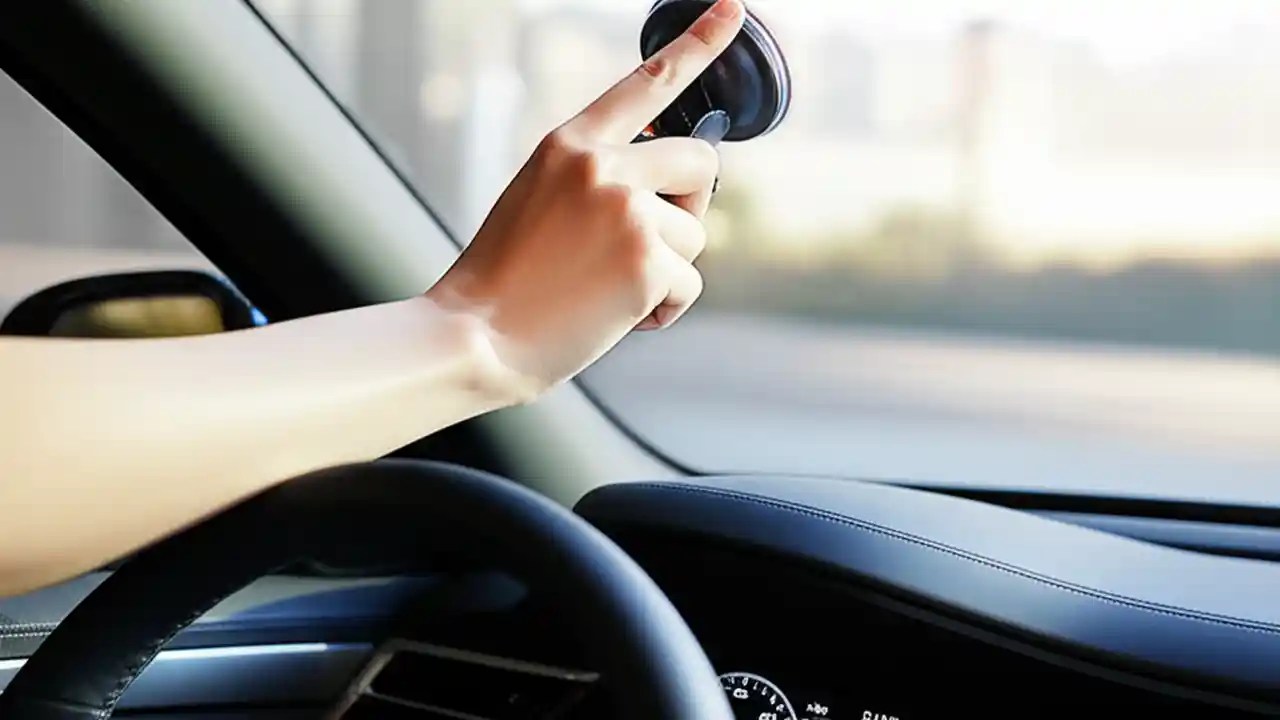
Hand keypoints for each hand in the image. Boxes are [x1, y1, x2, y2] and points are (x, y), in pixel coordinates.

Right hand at [427, 0, 744, 399]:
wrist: (473, 337)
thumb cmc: (504, 280)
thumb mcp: (539, 199)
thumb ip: (598, 178)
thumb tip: (669, 186)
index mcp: (570, 143)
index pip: (647, 83)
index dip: (697, 44)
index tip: (733, 8)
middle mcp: (604, 166)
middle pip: (700, 164)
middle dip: (689, 205)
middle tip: (650, 241)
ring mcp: (628, 211)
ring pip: (695, 235)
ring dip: (665, 269)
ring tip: (606, 289)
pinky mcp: (649, 262)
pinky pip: (690, 284)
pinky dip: (662, 310)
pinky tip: (616, 317)